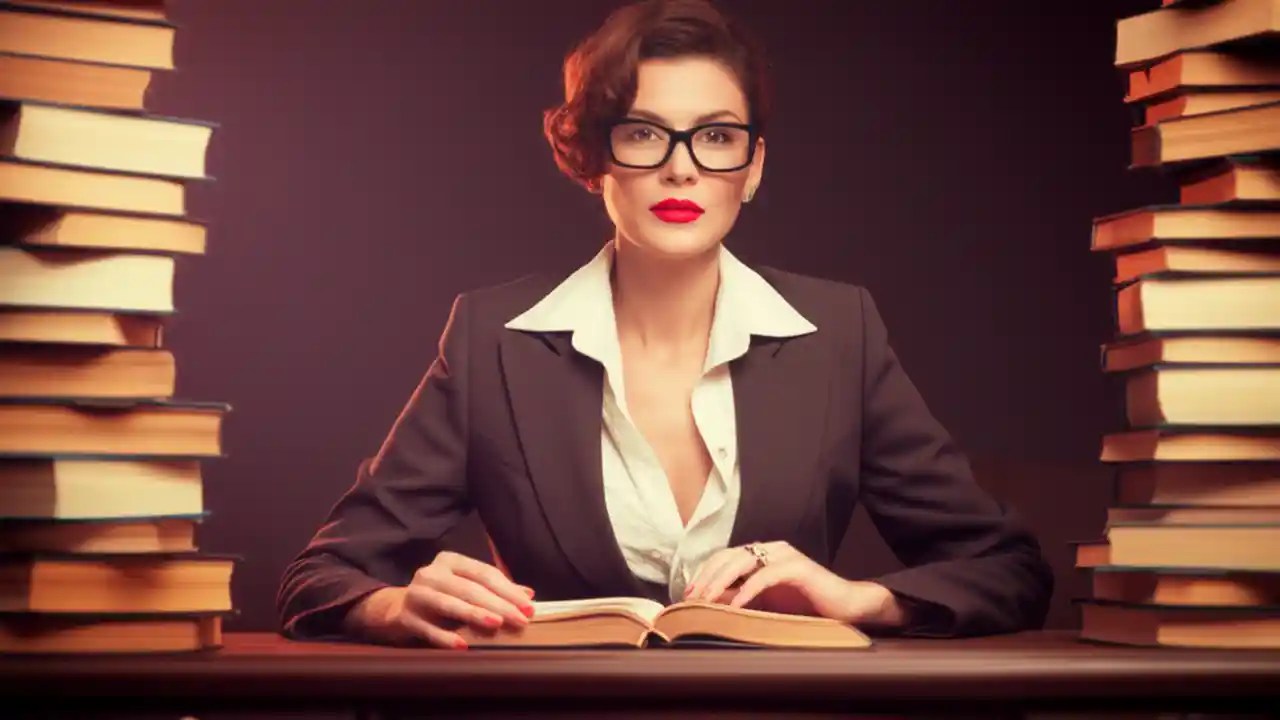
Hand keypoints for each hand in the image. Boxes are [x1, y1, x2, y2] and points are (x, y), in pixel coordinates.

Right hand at [346, 551, 535, 648]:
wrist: (395, 609)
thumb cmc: (441, 597)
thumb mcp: (466, 586)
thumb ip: (495, 589)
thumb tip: (529, 594)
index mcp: (451, 561)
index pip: (484, 573)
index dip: (508, 589)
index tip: (528, 605)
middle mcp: (432, 573)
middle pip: (470, 588)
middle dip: (498, 604)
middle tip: (520, 619)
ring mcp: (416, 594)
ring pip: (449, 604)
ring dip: (474, 614)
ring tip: (496, 624)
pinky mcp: (405, 616)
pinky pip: (428, 628)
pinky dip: (445, 637)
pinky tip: (461, 646)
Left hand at [683, 541, 906, 627]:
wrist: (845, 607)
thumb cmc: (806, 605)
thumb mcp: (766, 601)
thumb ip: (741, 597)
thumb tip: (711, 602)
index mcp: (762, 554)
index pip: (724, 556)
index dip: (704, 573)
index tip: (688, 593)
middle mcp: (771, 549)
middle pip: (728, 556)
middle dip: (706, 577)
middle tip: (692, 598)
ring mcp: (785, 555)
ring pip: (743, 562)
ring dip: (721, 582)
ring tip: (707, 600)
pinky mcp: (798, 567)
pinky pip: (766, 575)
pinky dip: (748, 589)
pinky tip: (736, 604)